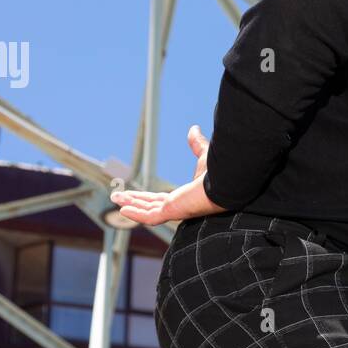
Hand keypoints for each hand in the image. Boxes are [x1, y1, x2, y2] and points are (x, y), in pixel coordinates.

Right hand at [110, 125, 227, 225]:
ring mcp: (177, 210)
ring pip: (148, 211)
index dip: (145, 197)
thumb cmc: (224, 172)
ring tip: (116, 201)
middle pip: (151, 205)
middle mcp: (181, 206)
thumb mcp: (205, 156)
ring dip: (131, 206)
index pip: (161, 199)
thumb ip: (197, 146)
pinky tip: (123, 210)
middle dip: (134, 202)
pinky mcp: (174, 211)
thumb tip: (194, 129)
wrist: (232, 180)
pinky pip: (151, 217)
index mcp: (186, 196)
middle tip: (118, 199)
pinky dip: (137, 214)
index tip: (134, 195)